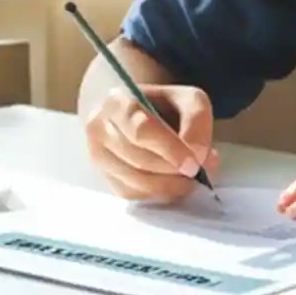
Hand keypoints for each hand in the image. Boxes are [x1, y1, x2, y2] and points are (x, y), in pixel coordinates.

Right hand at [84, 84, 219, 201]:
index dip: (170, 150)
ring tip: (189, 179)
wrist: (144, 116)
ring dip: (168, 185)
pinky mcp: (105, 178)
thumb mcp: (189, 99)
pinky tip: (172, 183)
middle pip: (139, 159)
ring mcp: (98, 155)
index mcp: (118, 100)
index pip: (141, 130)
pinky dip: (157, 194)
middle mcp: (99, 128)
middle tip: (197, 173)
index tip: (194, 164)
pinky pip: (133, 194)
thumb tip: (197, 155)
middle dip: (172, 171)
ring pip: (135, 181)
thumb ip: (197, 120)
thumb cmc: (166, 106)